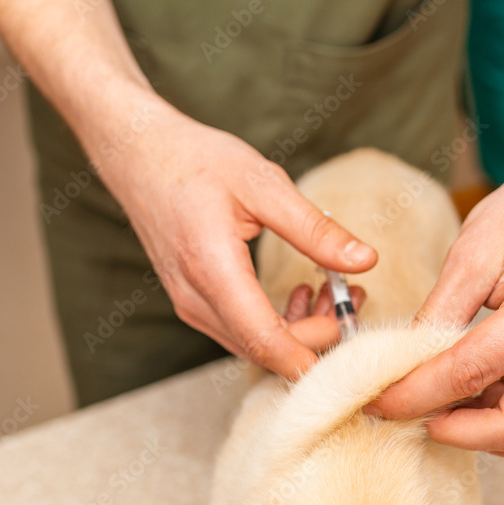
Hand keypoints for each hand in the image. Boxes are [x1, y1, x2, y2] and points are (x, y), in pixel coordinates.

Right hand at [85, 95, 377, 377]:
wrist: (138, 153)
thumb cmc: (196, 161)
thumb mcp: (263, 184)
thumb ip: (314, 229)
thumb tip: (365, 260)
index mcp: (211, 269)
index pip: (265, 340)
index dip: (313, 350)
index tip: (351, 329)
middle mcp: (195, 299)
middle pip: (264, 351)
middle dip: (316, 337)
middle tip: (352, 298)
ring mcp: (190, 305)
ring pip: (253, 346)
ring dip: (300, 331)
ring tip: (333, 290)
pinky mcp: (193, 303)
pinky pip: (241, 333)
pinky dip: (278, 324)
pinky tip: (301, 292)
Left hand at [369, 139, 503, 454]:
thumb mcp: (471, 252)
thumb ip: (438, 314)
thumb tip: (400, 363)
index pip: (470, 374)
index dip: (416, 396)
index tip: (377, 402)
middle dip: (454, 433)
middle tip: (404, 414)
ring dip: (469, 424)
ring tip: (421, 398)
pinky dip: (485, 407)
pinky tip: (451, 385)